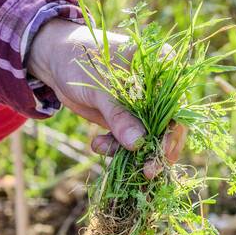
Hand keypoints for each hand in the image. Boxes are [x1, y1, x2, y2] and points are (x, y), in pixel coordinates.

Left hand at [28, 18, 186, 176]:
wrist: (57, 62)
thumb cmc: (82, 61)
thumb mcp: (101, 88)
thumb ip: (119, 116)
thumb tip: (138, 144)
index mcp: (162, 68)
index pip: (178, 105)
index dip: (175, 132)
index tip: (164, 155)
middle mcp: (158, 88)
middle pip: (168, 126)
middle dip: (155, 150)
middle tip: (147, 172)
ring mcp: (142, 106)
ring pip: (147, 137)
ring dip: (129, 151)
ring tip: (101, 147)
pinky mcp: (126, 119)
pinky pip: (128, 141)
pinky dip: (114, 148)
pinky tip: (97, 143)